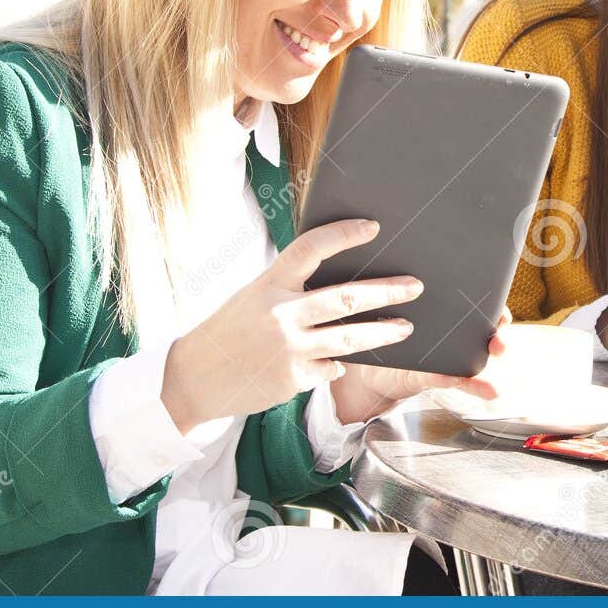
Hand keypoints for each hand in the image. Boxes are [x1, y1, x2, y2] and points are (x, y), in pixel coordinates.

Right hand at [161, 218, 480, 433]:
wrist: (191, 380)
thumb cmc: (228, 331)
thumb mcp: (251, 297)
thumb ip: (290, 289)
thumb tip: (340, 282)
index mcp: (268, 284)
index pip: (310, 249)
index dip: (343, 235)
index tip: (373, 226)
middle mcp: (280, 314)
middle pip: (345, 298)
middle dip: (387, 291)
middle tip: (416, 285)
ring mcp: (289, 349)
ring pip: (349, 339)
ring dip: (383, 332)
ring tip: (406, 326)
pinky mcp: (294, 379)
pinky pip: (332, 368)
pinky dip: (340, 363)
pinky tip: (347, 360)